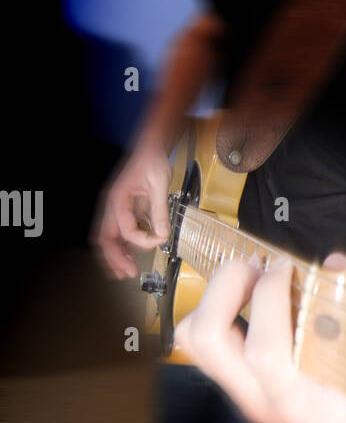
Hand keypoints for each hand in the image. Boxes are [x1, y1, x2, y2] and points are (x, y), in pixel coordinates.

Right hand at [91, 143, 171, 278]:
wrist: (150, 149)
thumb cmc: (151, 162)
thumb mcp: (160, 185)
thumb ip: (159, 210)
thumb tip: (162, 233)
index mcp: (117, 199)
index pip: (125, 230)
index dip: (142, 240)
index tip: (159, 240)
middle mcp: (112, 205)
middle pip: (106, 238)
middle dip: (115, 258)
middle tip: (128, 272)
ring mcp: (115, 208)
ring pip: (108, 238)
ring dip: (115, 255)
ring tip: (124, 270)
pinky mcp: (123, 210)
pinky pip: (117, 232)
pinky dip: (121, 245)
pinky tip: (129, 254)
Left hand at [173, 252, 345, 422]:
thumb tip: (336, 261)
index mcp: (297, 404)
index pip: (264, 353)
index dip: (269, 299)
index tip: (288, 266)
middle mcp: (257, 400)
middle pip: (206, 339)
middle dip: (226, 285)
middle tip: (260, 266)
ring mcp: (240, 393)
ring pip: (194, 339)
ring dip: (215, 296)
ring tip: (252, 278)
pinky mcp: (235, 383)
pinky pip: (207, 341)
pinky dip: (220, 307)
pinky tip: (253, 297)